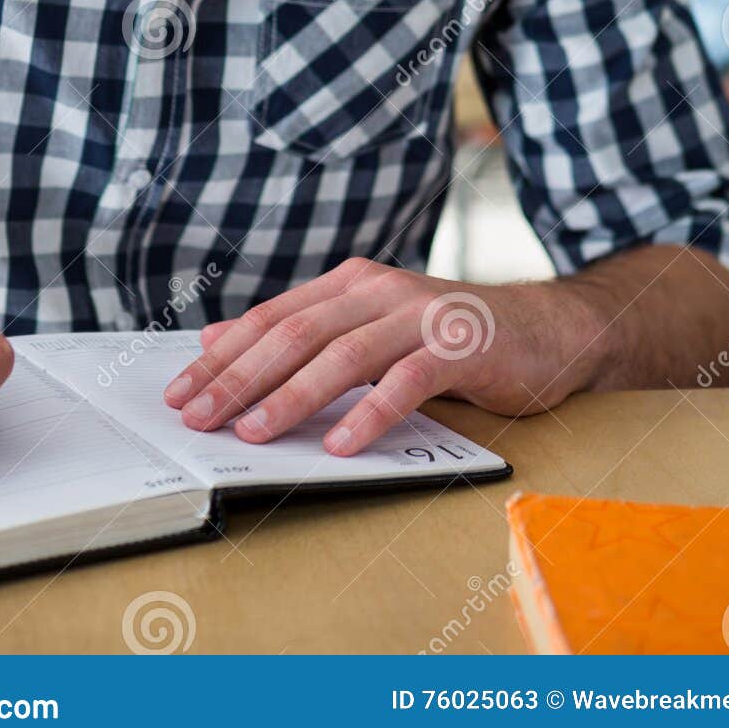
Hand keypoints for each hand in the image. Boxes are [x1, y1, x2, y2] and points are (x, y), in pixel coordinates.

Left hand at [164, 258, 598, 454]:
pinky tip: (342, 443)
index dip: (224, 355)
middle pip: (296, 333)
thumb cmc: (449, 338)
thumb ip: (306, 332)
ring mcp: (420, 315)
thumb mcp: (371, 327)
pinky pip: (407, 381)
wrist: (547, 329)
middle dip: (240, 377)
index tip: (181, 392)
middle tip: (199, 416)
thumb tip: (219, 344)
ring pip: (343, 354)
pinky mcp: (460, 346)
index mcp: (351, 283)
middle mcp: (379, 289)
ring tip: (254, 432)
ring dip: (293, 395)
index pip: (273, 318)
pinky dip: (371, 412)